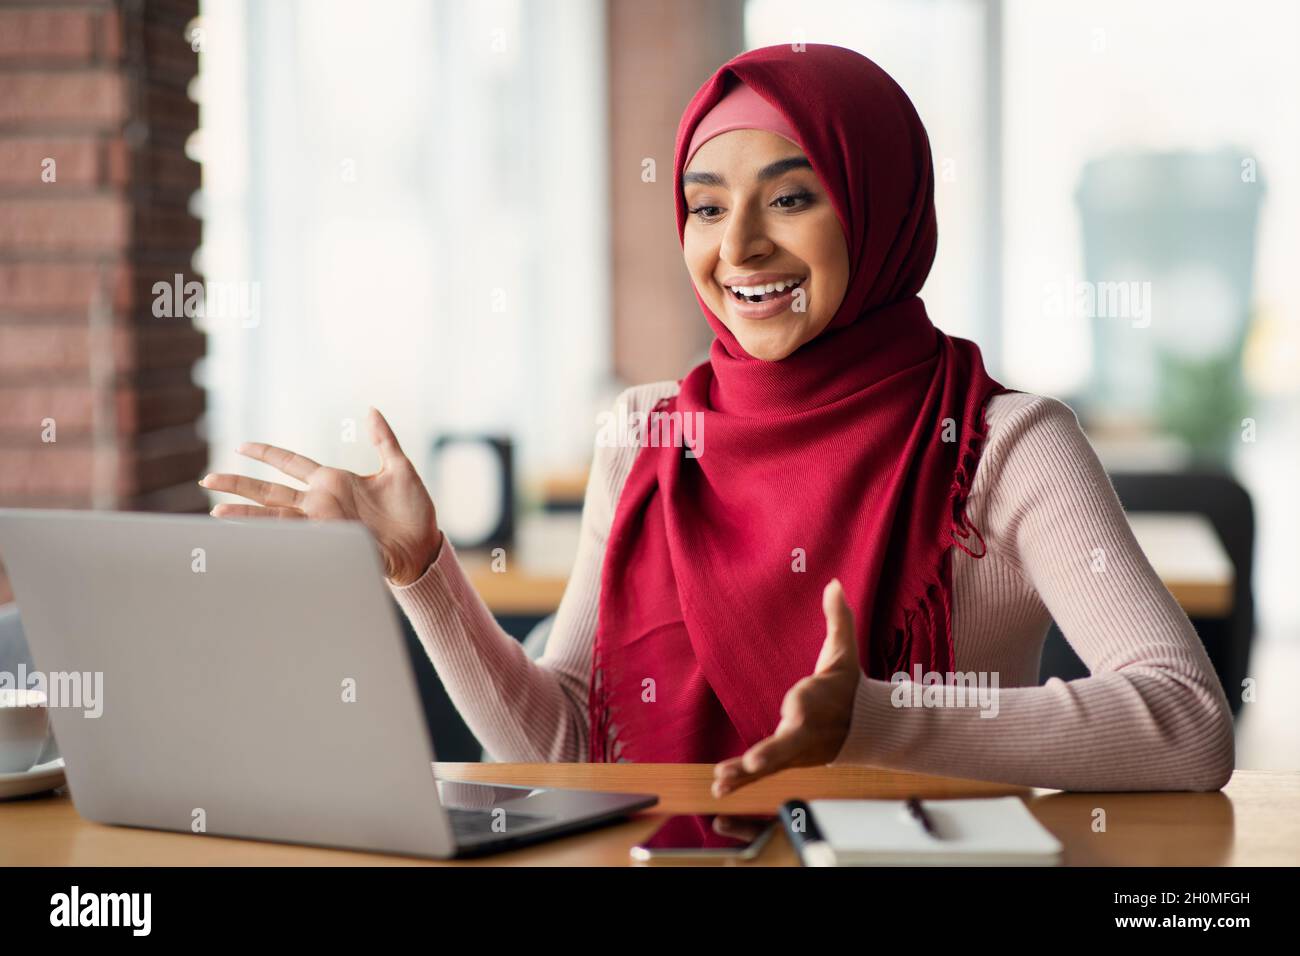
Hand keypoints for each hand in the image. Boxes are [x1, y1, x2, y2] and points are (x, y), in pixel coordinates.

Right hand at [200, 407, 441, 585]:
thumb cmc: (413, 511)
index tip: (242, 446)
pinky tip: (252, 538)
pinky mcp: (331, 540)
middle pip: (271, 490)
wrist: (424, 545)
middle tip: (207, 479)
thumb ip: (383, 439)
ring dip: (246, 515)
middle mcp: (322, 501)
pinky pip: (298, 536)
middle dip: (239, 484)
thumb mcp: (399, 468)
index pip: (291, 462)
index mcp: (334, 480)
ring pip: (275, 515)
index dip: (267, 453)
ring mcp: (324, 522)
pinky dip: (275, 537)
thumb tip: (371, 410)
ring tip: (215, 512)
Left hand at [712, 578, 860, 796]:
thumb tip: (834, 583)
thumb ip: (838, 619)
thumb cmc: (846, 686)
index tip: (793, 708)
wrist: (862, 726)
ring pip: (769, 765)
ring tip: (720, 782)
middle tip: (752, 764)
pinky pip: (762, 773)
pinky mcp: (786, 761)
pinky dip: (742, 782)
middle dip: (770, 755)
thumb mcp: (842, 652)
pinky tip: (720, 788)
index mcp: (815, 704)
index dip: (800, 707)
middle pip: (787, 746)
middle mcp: (804, 732)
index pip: (804, 705)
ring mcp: (796, 752)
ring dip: (744, 776)